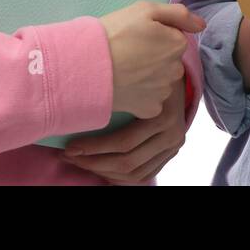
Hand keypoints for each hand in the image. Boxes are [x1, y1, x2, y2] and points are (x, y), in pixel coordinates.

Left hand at [60, 76, 187, 184]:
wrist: (180, 76)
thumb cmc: (151, 71)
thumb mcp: (137, 77)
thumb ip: (117, 92)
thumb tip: (77, 103)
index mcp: (163, 115)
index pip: (124, 142)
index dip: (94, 148)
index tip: (69, 147)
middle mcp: (172, 135)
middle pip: (128, 161)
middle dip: (93, 162)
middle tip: (69, 156)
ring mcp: (173, 147)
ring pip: (134, 174)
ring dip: (103, 172)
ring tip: (81, 162)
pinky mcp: (171, 153)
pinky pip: (144, 175)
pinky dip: (121, 178)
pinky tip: (102, 171)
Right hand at [99, 1, 203, 118]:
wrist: (89, 66)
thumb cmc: (117, 33)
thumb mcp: (146, 9)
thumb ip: (178, 14)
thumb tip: (201, 25)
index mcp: (178, 44)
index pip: (174, 38)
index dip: (156, 36)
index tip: (138, 36)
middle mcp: (176, 70)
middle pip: (169, 60)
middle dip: (155, 56)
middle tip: (131, 52)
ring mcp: (164, 92)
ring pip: (161, 80)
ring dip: (149, 76)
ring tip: (126, 69)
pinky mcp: (151, 109)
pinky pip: (151, 100)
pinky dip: (142, 94)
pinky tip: (127, 86)